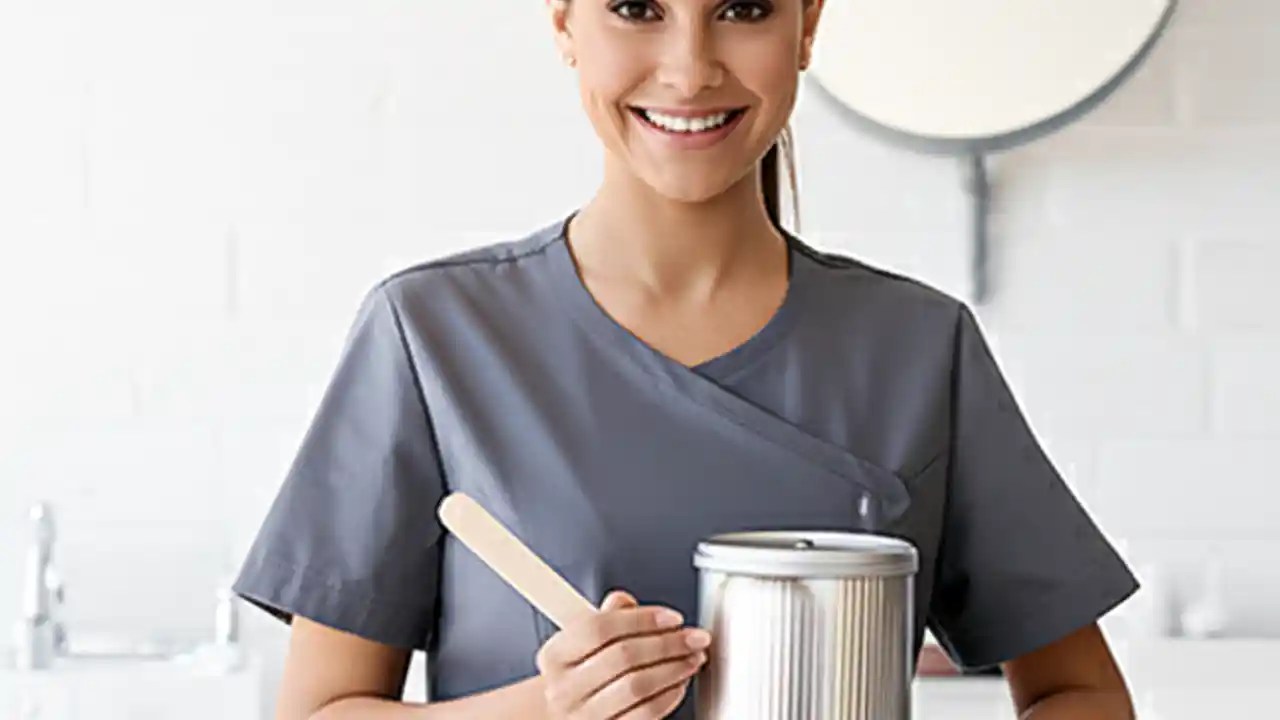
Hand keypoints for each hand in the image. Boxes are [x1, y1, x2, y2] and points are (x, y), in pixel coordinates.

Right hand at [536, 590, 710, 718]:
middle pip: (623, 656)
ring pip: (637, 686)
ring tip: (693, 658)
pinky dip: (669, 696)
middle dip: (668, 643)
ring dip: (674, 669)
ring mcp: (583, 716)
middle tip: (694, 637)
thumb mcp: (580, 644)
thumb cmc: (576, 678)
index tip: (673, 617)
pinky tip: (679, 683)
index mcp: (555, 656)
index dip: (641, 619)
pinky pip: (645, 714)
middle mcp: (564, 688)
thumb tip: (624, 601)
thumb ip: (605, 618)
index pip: (599, 628)